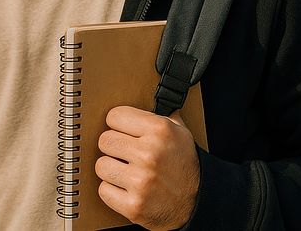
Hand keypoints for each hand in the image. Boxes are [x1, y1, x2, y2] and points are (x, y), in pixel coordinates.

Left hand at [95, 105, 199, 229]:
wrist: (198, 201)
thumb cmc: (185, 164)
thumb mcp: (180, 131)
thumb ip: (158, 114)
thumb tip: (143, 94)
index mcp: (159, 130)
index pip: (114, 116)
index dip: (119, 124)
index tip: (124, 131)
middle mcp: (149, 154)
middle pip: (104, 140)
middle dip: (114, 147)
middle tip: (126, 154)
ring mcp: (141, 181)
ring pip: (101, 165)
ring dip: (111, 169)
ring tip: (127, 172)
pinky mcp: (134, 205)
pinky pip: (104, 190)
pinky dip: (113, 191)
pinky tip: (127, 188)